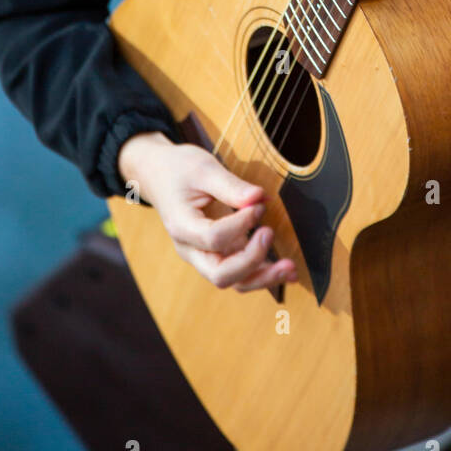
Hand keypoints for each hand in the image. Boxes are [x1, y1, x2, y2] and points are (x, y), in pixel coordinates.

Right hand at [117, 131, 297, 293]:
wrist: (160, 174)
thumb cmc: (179, 169)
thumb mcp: (204, 169)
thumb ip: (231, 186)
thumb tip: (260, 198)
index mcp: (182, 227)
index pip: (214, 238)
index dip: (241, 224)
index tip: (257, 205)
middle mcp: (191, 249)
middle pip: (221, 274)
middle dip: (251, 262)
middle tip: (269, 233)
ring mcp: (205, 255)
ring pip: (234, 281)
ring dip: (263, 277)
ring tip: (291, 269)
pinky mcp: (220, 252)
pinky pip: (241, 272)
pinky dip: (263, 273)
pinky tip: (286, 270)